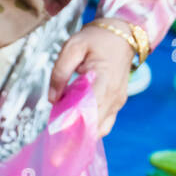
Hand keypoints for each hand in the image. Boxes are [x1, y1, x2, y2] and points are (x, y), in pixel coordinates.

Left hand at [48, 19, 135, 135]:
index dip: (72, 123)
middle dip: (74, 134)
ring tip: (64, 133)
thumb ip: (60, 72)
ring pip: (99, 129)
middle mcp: (114, 96)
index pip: (88, 111)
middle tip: (55, 140)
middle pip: (93, 125)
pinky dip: (90, 128)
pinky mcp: (117, 104)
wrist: (122, 35)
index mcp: (104, 81)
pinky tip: (76, 126)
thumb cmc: (97, 39)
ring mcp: (118, 102)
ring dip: (82, 133)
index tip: (56, 130)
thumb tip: (53, 98)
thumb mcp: (73, 47)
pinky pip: (104, 123)